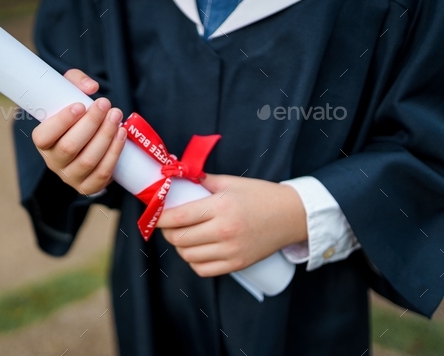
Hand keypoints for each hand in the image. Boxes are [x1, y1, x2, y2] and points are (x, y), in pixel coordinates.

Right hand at [32, 69, 126, 194]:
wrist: (90, 140)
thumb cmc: (76, 115)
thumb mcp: (69, 93)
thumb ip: (75, 82)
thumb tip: (91, 87)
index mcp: (43, 142)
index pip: (44, 136)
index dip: (62, 121)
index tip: (80, 105)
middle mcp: (53, 162)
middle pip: (70, 147)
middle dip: (91, 124)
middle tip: (106, 104)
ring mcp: (70, 177)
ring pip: (88, 160)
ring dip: (105, 137)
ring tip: (117, 116)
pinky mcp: (88, 187)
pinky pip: (102, 174)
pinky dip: (114, 153)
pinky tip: (121, 134)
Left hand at [157, 174, 306, 276]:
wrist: (292, 216)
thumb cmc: (262, 196)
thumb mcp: (232, 182)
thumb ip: (203, 181)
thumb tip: (178, 177)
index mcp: (221, 207)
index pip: (178, 217)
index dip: (159, 217)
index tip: (153, 214)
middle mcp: (224, 231)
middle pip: (179, 239)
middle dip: (167, 231)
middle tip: (169, 223)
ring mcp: (231, 251)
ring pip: (188, 256)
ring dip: (180, 246)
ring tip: (184, 235)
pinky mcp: (237, 264)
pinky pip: (203, 269)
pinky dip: (194, 261)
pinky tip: (197, 249)